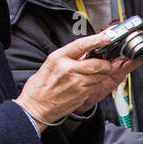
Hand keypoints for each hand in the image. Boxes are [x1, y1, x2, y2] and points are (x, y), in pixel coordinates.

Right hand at [16, 30, 142, 128]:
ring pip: (99, 75)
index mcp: (59, 58)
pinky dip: (97, 83)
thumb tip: (85, 52)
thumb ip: (68, 57)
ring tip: (95, 74)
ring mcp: (76, 83)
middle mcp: (68, 69)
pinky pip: (96, 86)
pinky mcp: (81, 94)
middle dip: (105, 63)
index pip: (81, 45)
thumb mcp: (50, 64)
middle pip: (97, 63)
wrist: (36, 106)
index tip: (106, 37)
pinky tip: (89, 83)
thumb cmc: (41, 86)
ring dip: (102, 74)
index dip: (97, 40)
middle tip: (105, 63)